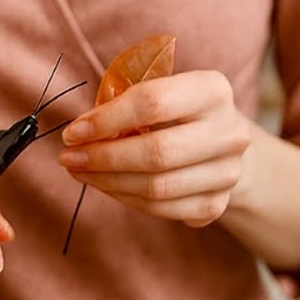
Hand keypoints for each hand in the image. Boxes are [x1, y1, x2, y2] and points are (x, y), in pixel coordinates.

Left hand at [58, 70, 251, 227]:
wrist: (222, 145)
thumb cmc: (178, 112)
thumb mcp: (160, 92)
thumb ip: (125, 105)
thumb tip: (80, 134)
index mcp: (213, 90)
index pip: (152, 103)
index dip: (106, 120)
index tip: (73, 132)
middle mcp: (230, 132)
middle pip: (157, 152)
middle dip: (103, 158)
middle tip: (69, 158)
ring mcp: (228, 173)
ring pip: (157, 187)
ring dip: (109, 182)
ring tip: (81, 172)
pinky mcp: (217, 205)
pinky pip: (162, 209)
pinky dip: (127, 199)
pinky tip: (108, 186)